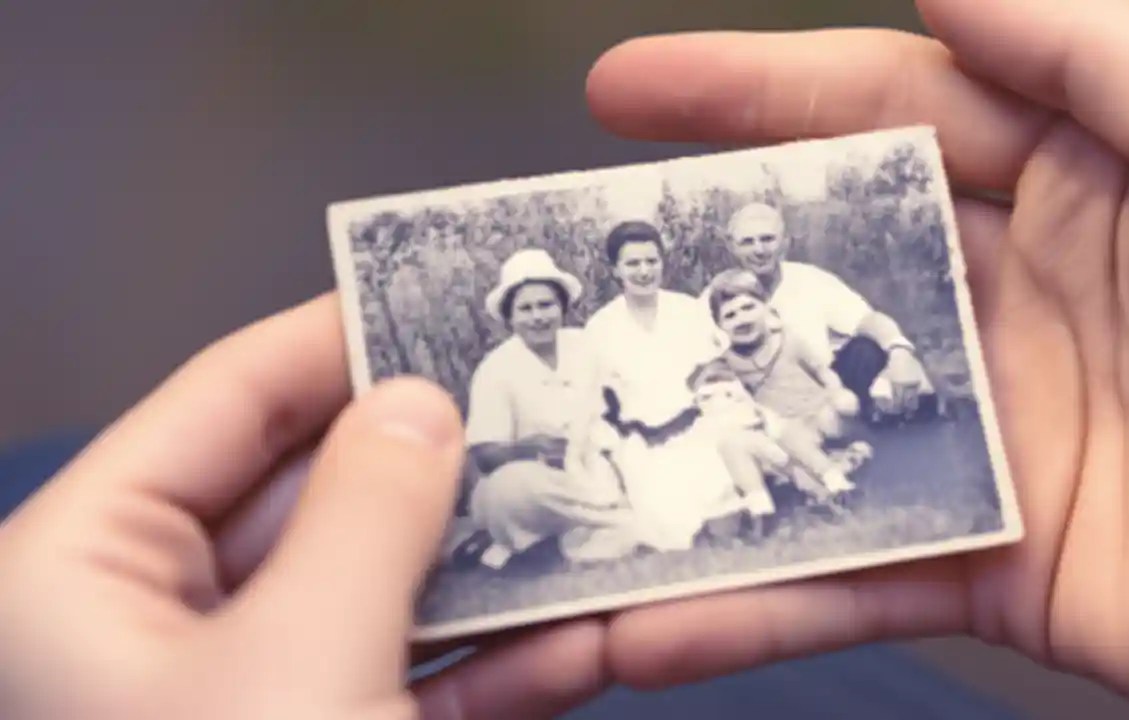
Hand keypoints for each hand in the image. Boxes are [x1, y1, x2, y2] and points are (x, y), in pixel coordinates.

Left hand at [0, 296, 606, 719]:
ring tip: (581, 488)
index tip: (434, 294)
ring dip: (483, 551)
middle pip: (312, 489)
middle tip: (536, 390)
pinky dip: (495, 654)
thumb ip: (367, 517)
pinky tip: (581, 616)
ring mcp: (249, 696)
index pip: (219, 403)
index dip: (332, 337)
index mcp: (78, 577)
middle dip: (434, 449)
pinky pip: (414, 675)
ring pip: (378, 583)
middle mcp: (152, 626)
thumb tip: (417, 402)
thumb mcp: (297, 671)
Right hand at [584, 0, 1128, 715]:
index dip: (745, 95)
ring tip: (572, 463)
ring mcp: (991, 436)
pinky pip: (850, 570)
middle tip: (565, 279)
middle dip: (686, 270)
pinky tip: (652, 616)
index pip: (874, 115)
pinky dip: (750, 599)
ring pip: (806, 430)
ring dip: (691, 455)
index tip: (623, 92)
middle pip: (812, 270)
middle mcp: (1014, 302)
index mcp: (1070, 184)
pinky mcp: (990, 562)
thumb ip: (1086, 48)